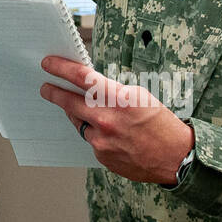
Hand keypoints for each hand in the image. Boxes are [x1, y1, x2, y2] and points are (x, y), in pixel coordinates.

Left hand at [40, 57, 194, 184]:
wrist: (176, 158)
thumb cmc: (161, 123)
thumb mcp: (140, 96)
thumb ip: (111, 90)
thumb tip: (88, 85)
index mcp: (119, 99)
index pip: (81, 78)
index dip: (60, 68)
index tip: (48, 64)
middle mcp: (107, 120)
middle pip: (68, 101)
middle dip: (53, 92)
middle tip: (45, 88)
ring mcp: (102, 141)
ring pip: (78, 122)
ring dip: (79, 115)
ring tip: (90, 112)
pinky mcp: (102, 157)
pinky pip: (90, 140)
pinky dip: (95, 134)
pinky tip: (110, 134)